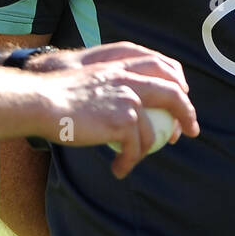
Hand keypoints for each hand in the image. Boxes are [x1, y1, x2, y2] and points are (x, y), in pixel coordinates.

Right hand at [31, 44, 198, 178]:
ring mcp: (129, 99)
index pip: (160, 65)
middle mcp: (129, 79)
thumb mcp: (91, 83)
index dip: (176, 82)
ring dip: (145, 152)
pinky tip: (118, 169)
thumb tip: (124, 109)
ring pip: (153, 132)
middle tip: (191, 131)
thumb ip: (111, 89)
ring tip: (131, 162)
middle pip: (173, 92)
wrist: (43, 102)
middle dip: (187, 113)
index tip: (181, 98)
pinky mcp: (124, 120)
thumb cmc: (58, 97)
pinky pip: (136, 148)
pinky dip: (128, 162)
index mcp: (121, 67)